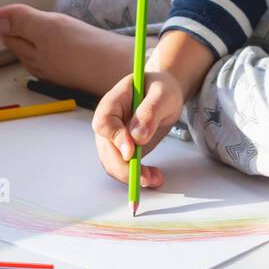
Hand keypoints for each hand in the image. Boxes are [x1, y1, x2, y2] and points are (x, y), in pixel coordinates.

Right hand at [91, 70, 185, 189]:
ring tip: (155, 178)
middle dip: (123, 167)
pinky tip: (154, 177)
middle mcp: (108, 123)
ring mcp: (113, 139)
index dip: (115, 138)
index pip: (104, 122)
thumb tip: (137, 137)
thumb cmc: (161, 90)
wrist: (164, 96)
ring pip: (112, 164)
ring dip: (131, 176)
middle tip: (145, 177)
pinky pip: (124, 169)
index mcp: (113, 102)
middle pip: (106, 149)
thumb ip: (150, 112)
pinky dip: (137, 177)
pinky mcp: (123, 151)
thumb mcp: (162, 94)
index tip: (131, 151)